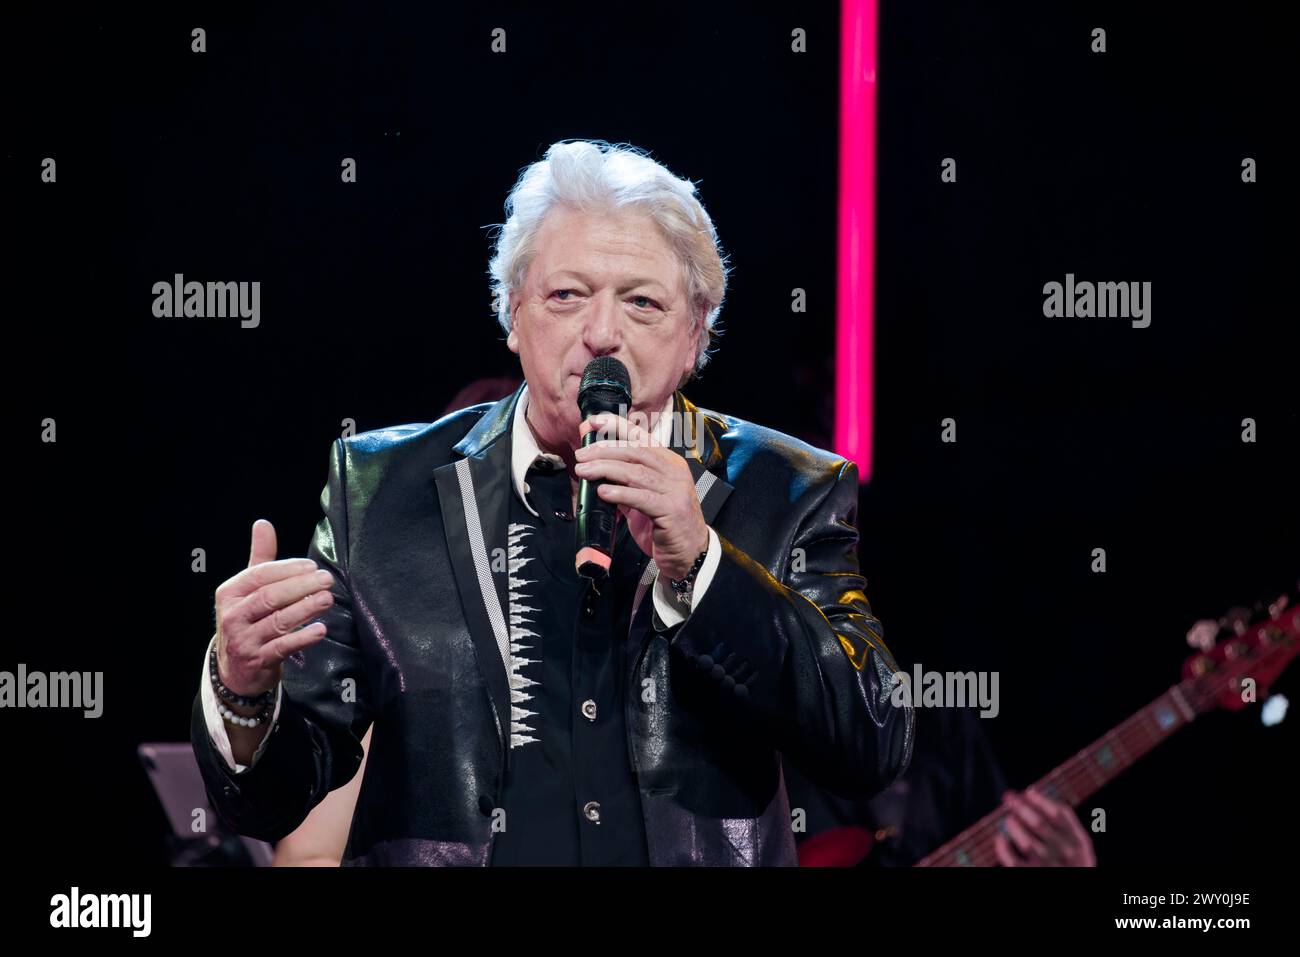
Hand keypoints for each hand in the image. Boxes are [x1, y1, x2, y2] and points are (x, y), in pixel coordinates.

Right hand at [213, 519, 333, 696]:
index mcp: (230, 593)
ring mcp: (243, 640)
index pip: (260, 576)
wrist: (235, 669)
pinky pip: (282, 647)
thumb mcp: (247, 590)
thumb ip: (260, 559)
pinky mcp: (257, 661)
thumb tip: (263, 523)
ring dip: (306, 609)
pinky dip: (302, 638)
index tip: (312, 566)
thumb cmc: (248, 620)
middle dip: (301, 587)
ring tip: (328, 599)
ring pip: (278, 621)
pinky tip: (321, 630)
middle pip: (270, 597)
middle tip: (327, 580)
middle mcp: (233, 616)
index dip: (287, 569)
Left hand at [572, 411, 708, 581]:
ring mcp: (675, 490)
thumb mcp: (644, 498)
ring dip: (606, 469)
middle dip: (604, 451)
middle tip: (581, 456)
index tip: (592, 422)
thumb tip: (597, 470)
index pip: (641, 437)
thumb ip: (625, 483)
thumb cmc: (665, 524)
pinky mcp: (671, 510)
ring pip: (636, 472)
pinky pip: (641, 498)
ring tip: (584, 471)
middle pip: (635, 452)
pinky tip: (602, 492)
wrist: (690, 553)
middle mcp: (674, 471)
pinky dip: (620, 493)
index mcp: (668, 463)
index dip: (616, 426)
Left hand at [993, 788, 1096, 866]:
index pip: (1060, 814)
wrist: (1073, 891)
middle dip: (1021, 806)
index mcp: (1079, 843)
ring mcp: (1050, 867)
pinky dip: (1003, 848)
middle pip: (1040, 824)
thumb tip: (1034, 796)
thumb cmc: (1070, 863)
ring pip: (1027, 843)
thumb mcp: (1077, 846)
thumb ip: (1065, 825)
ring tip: (1008, 819)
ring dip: (1014, 826)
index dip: (1041, 800)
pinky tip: (1000, 838)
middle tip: (1008, 797)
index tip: (1029, 791)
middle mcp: (1066, 855)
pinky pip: (1013, 861)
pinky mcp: (1032, 875)